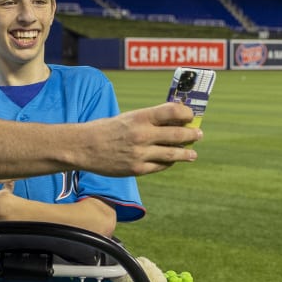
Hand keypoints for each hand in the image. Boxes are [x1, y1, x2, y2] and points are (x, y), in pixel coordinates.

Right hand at [85, 102, 200, 176]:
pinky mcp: (137, 169)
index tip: (191, 116)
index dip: (187, 114)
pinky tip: (172, 160)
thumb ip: (151, 119)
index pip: (173, 112)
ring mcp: (140, 154)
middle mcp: (143, 135)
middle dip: (192, 135)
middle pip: (178, 135)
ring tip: (193, 154)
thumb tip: (176, 120)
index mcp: (140, 117)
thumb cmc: (108, 129)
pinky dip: (169, 163)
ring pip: (173, 154)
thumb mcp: (129, 117)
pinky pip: (161, 166)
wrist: (84, 146)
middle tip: (198, 135)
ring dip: (186, 153)